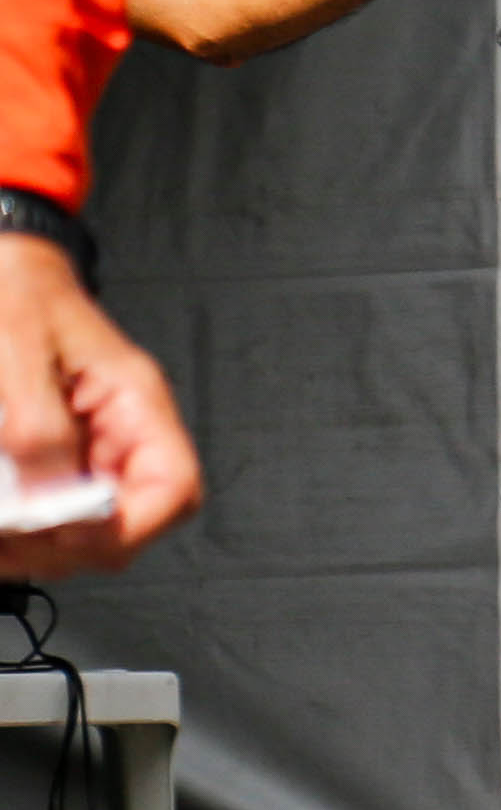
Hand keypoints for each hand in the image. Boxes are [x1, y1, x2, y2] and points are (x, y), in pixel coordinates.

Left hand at [0, 235, 198, 577]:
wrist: (2, 266)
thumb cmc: (18, 290)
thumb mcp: (19, 351)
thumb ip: (37, 426)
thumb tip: (45, 497)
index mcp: (136, 401)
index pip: (173, 488)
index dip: (129, 525)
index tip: (66, 528)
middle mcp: (121, 432)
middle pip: (127, 521)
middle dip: (69, 543)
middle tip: (13, 539)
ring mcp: (87, 447)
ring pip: (86, 525)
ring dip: (38, 541)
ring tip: (2, 533)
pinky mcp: (51, 454)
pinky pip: (50, 505)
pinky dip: (21, 524)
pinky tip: (1, 516)